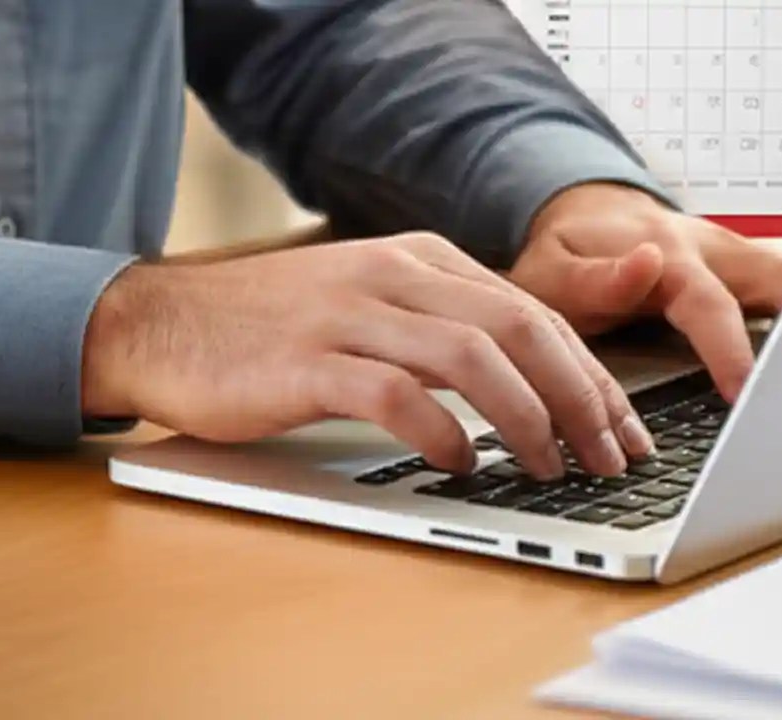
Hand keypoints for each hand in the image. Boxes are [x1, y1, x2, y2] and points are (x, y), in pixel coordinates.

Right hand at [81, 232, 654, 479]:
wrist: (158, 324)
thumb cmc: (272, 329)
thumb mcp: (372, 302)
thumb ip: (442, 326)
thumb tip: (529, 382)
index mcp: (420, 259)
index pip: (532, 312)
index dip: (590, 373)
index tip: (623, 427)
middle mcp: (394, 275)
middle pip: (520, 328)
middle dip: (581, 397)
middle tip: (612, 455)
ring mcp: (350, 314)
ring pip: (473, 356)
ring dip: (529, 418)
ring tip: (555, 468)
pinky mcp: (307, 362)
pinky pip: (397, 395)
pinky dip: (443, 433)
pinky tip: (464, 465)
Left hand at [508, 183, 781, 401]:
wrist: (584, 212)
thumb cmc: (567, 254)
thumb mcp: (554, 271)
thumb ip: (596, 281)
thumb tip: (645, 266)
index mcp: (669, 256)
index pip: (710, 306)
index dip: (731, 351)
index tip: (747, 391)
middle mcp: (714, 250)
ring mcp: (739, 254)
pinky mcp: (751, 264)